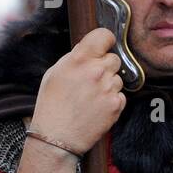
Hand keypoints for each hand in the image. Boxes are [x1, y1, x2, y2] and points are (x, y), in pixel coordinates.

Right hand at [30, 27, 124, 153]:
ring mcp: (109, 88)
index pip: (104, 35)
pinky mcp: (116, 105)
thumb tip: (87, 49)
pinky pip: (120, 95)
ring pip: (118, 78)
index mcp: (80, 59)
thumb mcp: (54, 73)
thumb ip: (74, 58)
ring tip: (91, 97)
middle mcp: (97, 71)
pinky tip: (96, 107)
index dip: (104, 40)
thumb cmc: (52, 105)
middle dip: (105, 66)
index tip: (103, 46)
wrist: (57, 136)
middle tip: (91, 79)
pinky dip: (111, 100)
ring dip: (108, 84)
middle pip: (114, 58)